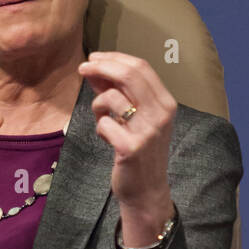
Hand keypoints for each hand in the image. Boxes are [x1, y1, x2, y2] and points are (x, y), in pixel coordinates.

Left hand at [78, 51, 175, 210]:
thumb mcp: (135, 119)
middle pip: (129, 74)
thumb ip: (120, 94)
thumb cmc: (139, 151)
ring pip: (112, 98)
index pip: (141, 67)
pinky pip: (104, 124)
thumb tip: (97, 70)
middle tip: (82, 68)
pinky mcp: (131, 148)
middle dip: (101, 67)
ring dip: (97, 105)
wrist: (146, 190)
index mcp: (166, 103)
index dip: (114, 58)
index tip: (94, 58)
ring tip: (101, 119)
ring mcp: (148, 131)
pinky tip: (106, 138)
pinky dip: (99, 128)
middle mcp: (161, 114)